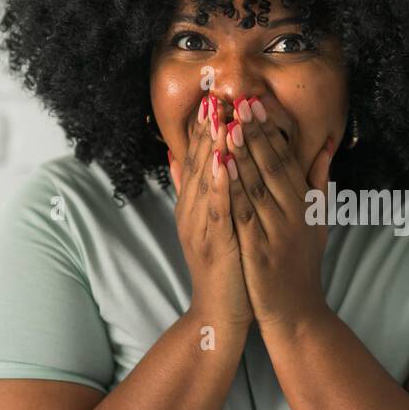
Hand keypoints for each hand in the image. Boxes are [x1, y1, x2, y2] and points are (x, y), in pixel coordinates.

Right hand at [169, 94, 253, 332]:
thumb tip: (183, 161)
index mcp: (196, 206)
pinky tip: (225, 162)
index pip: (200, 160)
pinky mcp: (214, 243)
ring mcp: (201, 227)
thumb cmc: (224, 269)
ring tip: (219, 117)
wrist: (221, 314)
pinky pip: (217, 209)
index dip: (206, 129)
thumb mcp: (211, 226)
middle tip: (214, 95)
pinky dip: (220, 184)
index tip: (214, 98)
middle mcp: (193, 212)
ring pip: (206, 181)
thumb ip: (199, 194)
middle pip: (199, 164)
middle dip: (207, 129)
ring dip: (212, 148)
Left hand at [221, 95, 333, 333]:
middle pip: (272, 167)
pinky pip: (243, 216)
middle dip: (255, 132)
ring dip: (242, 154)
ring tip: (228, 125)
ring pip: (257, 187)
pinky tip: (220, 170)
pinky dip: (232, 191)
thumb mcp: (318, 221)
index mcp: (305, 205)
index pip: (286, 160)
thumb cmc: (303, 264)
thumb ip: (319, 183)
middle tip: (240, 101)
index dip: (270, 131)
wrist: (296, 312)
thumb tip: (326, 146)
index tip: (256, 103)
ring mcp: (276, 234)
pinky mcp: (260, 252)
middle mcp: (294, 215)